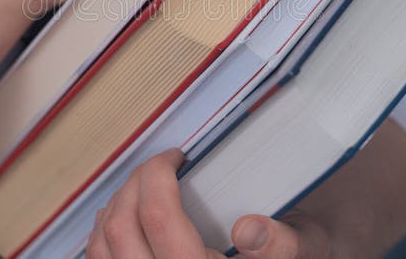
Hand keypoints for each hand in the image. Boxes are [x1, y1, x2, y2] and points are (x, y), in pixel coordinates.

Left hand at [86, 149, 330, 258]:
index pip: (158, 216)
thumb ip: (281, 243)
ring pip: (102, 244)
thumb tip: (247, 228)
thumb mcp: (303, 249)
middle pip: (122, 224)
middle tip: (161, 166)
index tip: (177, 156)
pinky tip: (125, 217)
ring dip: (117, 204)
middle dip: (136, 181)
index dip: (158, 172)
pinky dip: (104, 231)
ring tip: (142, 186)